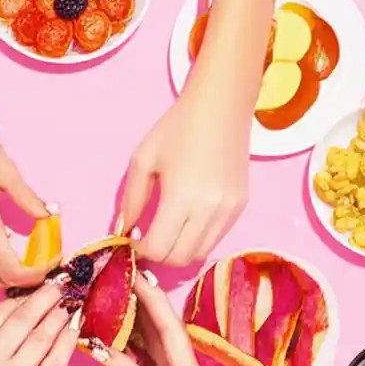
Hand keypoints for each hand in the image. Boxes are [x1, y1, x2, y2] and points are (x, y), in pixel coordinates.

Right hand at [0, 282, 79, 365]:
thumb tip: (2, 316)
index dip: (20, 299)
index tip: (33, 290)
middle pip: (24, 319)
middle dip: (45, 298)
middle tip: (61, 285)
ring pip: (42, 338)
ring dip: (58, 317)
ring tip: (69, 305)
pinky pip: (54, 364)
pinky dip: (66, 344)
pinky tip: (73, 331)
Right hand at [105, 274, 217, 365]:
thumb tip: (107, 352)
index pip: (170, 327)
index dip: (154, 299)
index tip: (136, 275)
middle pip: (163, 334)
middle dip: (143, 309)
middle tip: (120, 284)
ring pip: (154, 351)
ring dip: (136, 330)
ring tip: (114, 306)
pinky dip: (132, 356)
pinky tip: (114, 348)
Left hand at [119, 79, 250, 266]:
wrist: (221, 106)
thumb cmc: (176, 128)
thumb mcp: (143, 159)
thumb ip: (131, 199)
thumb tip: (124, 229)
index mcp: (181, 198)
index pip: (158, 249)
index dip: (140, 250)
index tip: (133, 239)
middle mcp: (209, 211)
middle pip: (180, 259)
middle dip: (159, 255)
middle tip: (147, 238)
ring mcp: (229, 211)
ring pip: (200, 254)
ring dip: (179, 250)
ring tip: (167, 230)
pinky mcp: (241, 207)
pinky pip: (215, 238)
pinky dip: (197, 238)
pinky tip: (187, 218)